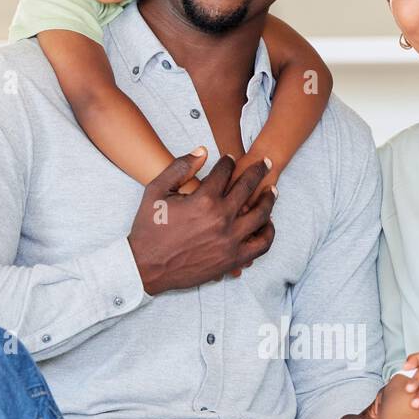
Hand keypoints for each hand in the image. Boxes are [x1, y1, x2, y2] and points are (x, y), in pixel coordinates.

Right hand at [127, 152, 275, 294]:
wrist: (147, 268)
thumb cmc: (149, 228)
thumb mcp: (156, 191)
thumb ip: (179, 167)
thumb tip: (203, 150)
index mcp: (203, 200)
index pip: (225, 171)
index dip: (228, 162)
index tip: (230, 159)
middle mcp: (221, 219)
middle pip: (248, 186)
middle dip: (258, 170)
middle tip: (265, 162)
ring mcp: (231, 240)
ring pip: (262, 214)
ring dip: (269, 198)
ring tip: (272, 190)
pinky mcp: (234, 260)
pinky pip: (262, 244)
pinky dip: (268, 231)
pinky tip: (267, 222)